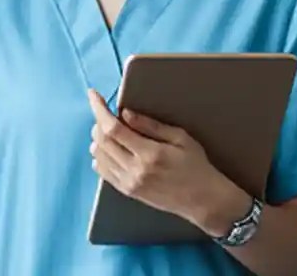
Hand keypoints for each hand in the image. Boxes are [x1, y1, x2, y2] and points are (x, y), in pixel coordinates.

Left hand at [87, 90, 248, 236]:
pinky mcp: (128, 191)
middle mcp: (135, 170)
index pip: (113, 128)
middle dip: (98, 121)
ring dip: (97, 138)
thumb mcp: (181, 138)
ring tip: (108, 128)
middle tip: (105, 111)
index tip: (94, 95)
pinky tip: (106, 148)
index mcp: (149, 154)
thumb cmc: (196, 166)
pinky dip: (99, 156)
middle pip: (102, 141)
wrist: (202, 200)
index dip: (99, 110)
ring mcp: (129, 183)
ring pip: (99, 156)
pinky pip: (103, 172)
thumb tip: (126, 114)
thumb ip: (151, 125)